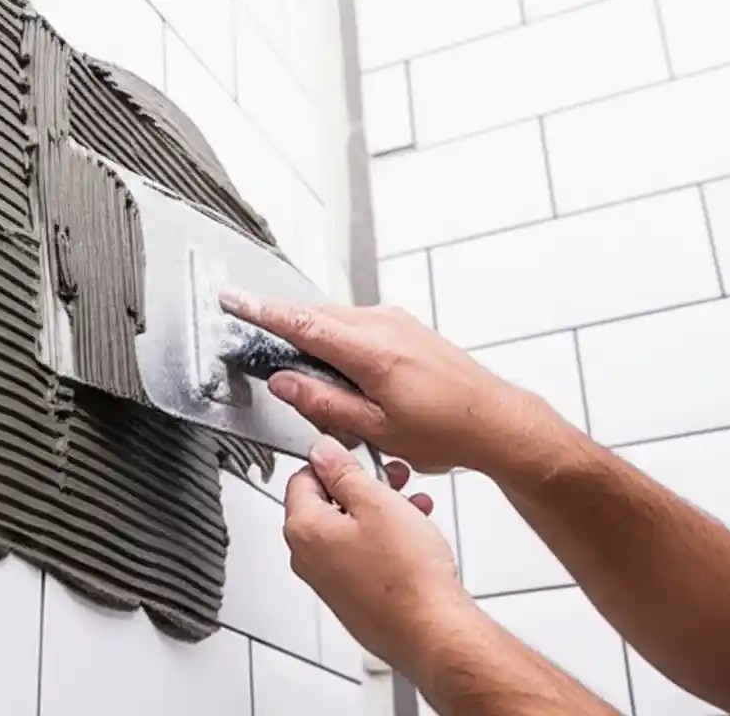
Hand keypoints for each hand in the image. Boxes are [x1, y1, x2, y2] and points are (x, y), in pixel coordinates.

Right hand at [220, 293, 577, 476]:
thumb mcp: (375, 429)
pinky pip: (357, 326)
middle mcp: (383, 325)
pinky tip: (343, 375)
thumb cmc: (446, 431)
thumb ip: (323, 402)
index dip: (263, 311)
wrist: (496, 421)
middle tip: (262, 355)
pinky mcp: (405, 327)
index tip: (233, 299)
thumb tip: (283, 381)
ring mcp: (396, 322)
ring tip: (314, 383)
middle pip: (316, 318)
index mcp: (371, 351)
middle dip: (285, 331)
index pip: (302, 323)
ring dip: (315, 343)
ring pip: (336, 322)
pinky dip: (338, 343)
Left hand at [285, 436, 470, 673]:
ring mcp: (329, 582)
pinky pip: (360, 557)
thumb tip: (323, 452)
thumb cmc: (406, 577)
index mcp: (305, 530)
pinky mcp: (351, 599)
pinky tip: (413, 536)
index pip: (301, 478)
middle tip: (392, 480)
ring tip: (412, 506)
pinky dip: (382, 540)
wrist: (432, 632)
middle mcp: (308, 559)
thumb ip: (344, 472)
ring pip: (347, 531)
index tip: (360, 459)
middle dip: (361, 488)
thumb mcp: (377, 503)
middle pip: (325, 505)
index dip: (334, 462)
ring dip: (378, 512)